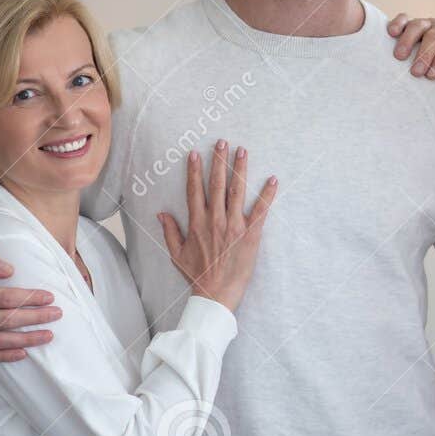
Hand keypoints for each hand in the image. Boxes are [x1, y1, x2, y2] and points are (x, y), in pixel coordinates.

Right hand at [0, 249, 59, 361]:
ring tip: (48, 336)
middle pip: (6, 321)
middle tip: (57, 315)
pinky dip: (5, 356)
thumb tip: (10, 271)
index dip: (29, 298)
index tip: (48, 296)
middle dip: (35, 318)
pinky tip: (23, 353)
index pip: (4, 298)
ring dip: (27, 340)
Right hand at [158, 140, 276, 312]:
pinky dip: (267, 195)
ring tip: (242, 151)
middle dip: (218, 161)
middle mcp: (214, 219)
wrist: (215, 293)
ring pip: (236, 191)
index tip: (195, 154)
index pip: (194, 190)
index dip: (194, 171)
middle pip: (216, 184)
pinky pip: (260, 211)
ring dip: (239, 169)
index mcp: (196, 222)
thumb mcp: (176, 254)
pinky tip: (273, 180)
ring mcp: (233, 226)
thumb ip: (169, 231)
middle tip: (222, 142)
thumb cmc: (197, 276)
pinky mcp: (250, 234)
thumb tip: (161, 213)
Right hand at [386, 13, 434, 83]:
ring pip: (419, 25)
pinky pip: (405, 18)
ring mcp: (430, 24)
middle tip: (416, 73)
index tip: (432, 75)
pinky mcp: (414, 24)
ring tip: (399, 57)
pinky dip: (398, 23)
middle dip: (425, 54)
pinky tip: (391, 33)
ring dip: (408, 40)